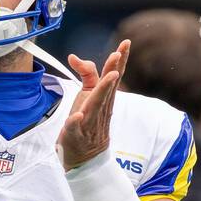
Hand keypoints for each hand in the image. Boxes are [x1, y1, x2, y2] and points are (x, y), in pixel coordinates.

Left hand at [58, 40, 130, 170]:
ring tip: (106, 80)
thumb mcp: (87, 95)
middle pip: (107, 88)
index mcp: (104, 98)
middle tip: (117, 55)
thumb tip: (74, 56)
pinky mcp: (76, 136)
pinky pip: (76, 129)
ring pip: (95, 106)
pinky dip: (75, 123)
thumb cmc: (87, 122)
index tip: (125, 43)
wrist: (86, 157)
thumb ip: (86, 74)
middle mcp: (100, 109)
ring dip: (101, 92)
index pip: (113, 76)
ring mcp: (89, 123)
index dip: (120, 60)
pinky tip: (75, 117)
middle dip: (112, 71)